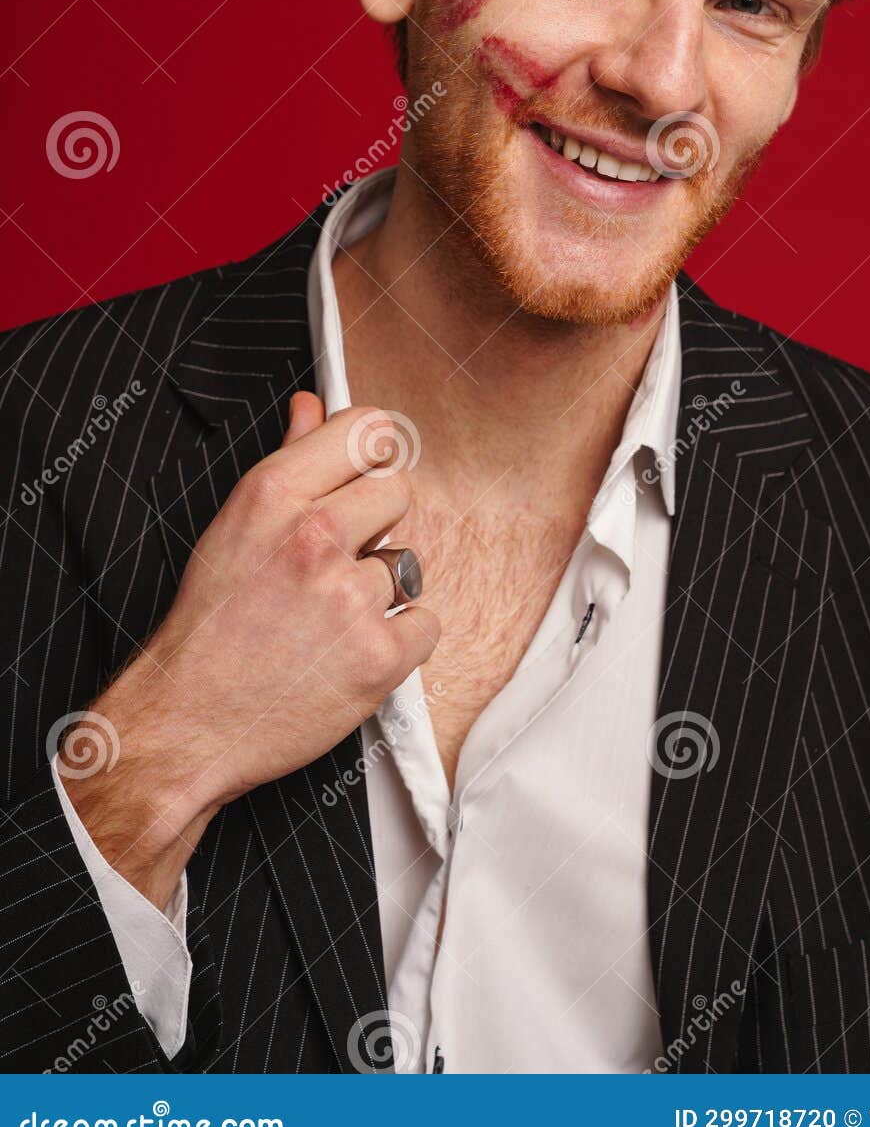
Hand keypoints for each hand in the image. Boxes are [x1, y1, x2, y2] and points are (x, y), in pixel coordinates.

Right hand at [61, 392, 436, 907]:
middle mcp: (314, 536)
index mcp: (274, 494)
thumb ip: (288, 460)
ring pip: (407, 563)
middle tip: (337, 562)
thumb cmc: (209, 625)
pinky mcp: (377, 655)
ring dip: (380, 591)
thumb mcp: (235, 526)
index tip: (365, 478)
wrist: (187, 721)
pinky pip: (425, 622)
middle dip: (376, 525)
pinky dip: (400, 640)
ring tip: (330, 618)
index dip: (372, 454)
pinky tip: (353, 650)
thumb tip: (313, 405)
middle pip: (398, 492)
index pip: (366, 430)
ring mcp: (349, 597)